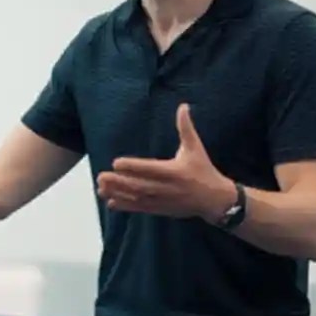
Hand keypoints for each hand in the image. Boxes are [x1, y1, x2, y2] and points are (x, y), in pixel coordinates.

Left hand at [96, 104, 235, 222]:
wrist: (215, 200)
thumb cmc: (203, 169)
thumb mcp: (196, 148)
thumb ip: (186, 128)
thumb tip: (183, 106)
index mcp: (175, 171)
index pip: (150, 169)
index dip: (133, 167)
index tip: (116, 163)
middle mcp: (167, 188)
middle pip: (139, 185)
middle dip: (119, 182)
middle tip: (100, 176)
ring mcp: (163, 200)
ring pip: (137, 198)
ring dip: (118, 194)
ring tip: (100, 188)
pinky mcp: (161, 209)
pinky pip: (140, 208)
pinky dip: (125, 206)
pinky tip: (110, 202)